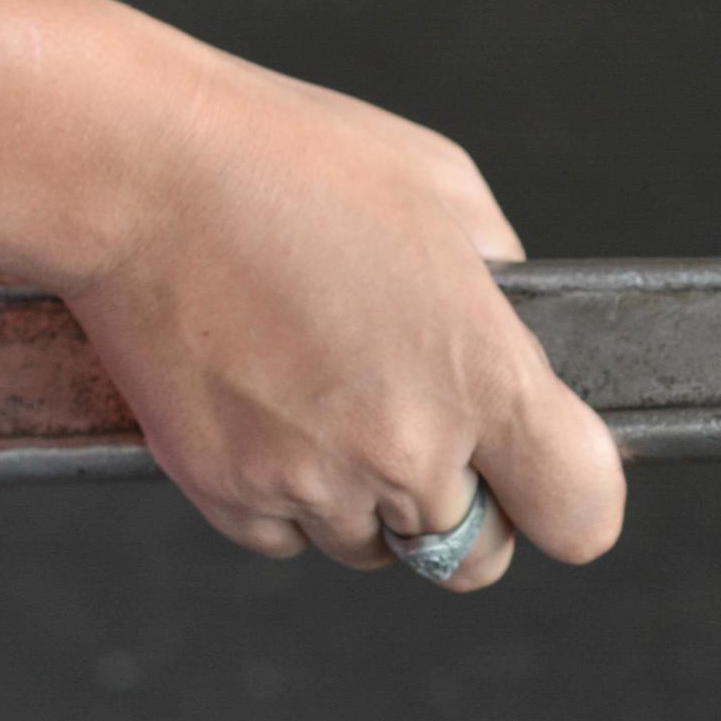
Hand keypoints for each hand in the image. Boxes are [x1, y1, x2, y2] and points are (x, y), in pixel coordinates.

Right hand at [59, 65, 623, 590]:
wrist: (139, 171)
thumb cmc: (294, 163)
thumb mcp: (449, 194)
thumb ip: (501, 290)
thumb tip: (510, 338)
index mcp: (485, 379)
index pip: (581, 514)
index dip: (572, 500)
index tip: (548, 473)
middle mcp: (408, 451)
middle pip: (475, 557)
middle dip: (467, 511)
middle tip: (426, 432)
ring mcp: (314, 483)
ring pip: (375, 549)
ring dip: (367, 498)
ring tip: (328, 390)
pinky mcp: (230, 496)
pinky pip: (287, 538)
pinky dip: (286, 495)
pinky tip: (268, 403)